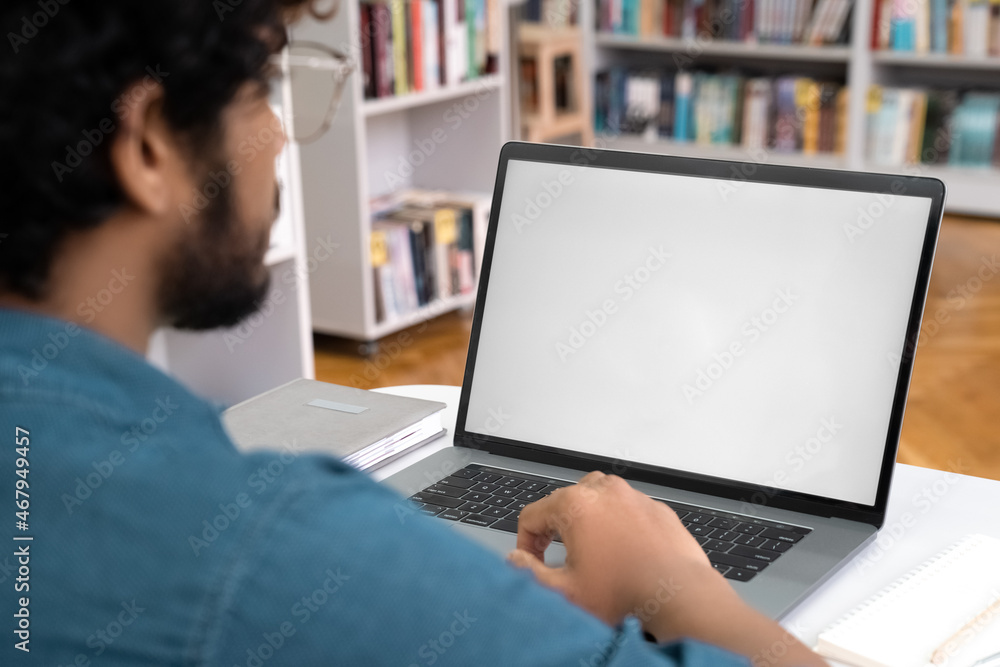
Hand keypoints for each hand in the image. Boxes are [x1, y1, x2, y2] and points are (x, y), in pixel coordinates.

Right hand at [507, 471, 826, 665]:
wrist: (678, 597)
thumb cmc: (627, 593)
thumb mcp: (565, 591)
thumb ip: (530, 573)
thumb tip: (516, 561)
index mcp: (575, 505)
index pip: (532, 514)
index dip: (527, 542)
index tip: (533, 561)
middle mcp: (605, 492)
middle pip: (565, 501)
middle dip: (557, 528)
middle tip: (562, 558)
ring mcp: (635, 497)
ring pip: (598, 497)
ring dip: (589, 519)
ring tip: (593, 551)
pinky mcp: (658, 509)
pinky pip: (629, 509)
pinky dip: (621, 525)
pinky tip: (624, 554)